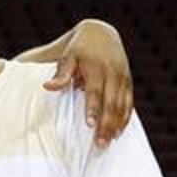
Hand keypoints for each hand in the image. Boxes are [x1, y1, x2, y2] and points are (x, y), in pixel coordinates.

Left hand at [42, 19, 132, 146]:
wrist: (100, 33)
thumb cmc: (78, 48)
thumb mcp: (67, 57)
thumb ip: (60, 73)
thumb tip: (47, 87)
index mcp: (97, 67)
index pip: (95, 91)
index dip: (93, 108)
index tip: (90, 125)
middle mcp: (113, 73)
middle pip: (111, 102)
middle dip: (106, 123)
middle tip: (99, 143)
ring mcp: (123, 77)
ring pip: (123, 104)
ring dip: (117, 123)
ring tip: (109, 141)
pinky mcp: (128, 81)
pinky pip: (129, 101)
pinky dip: (125, 116)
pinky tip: (119, 131)